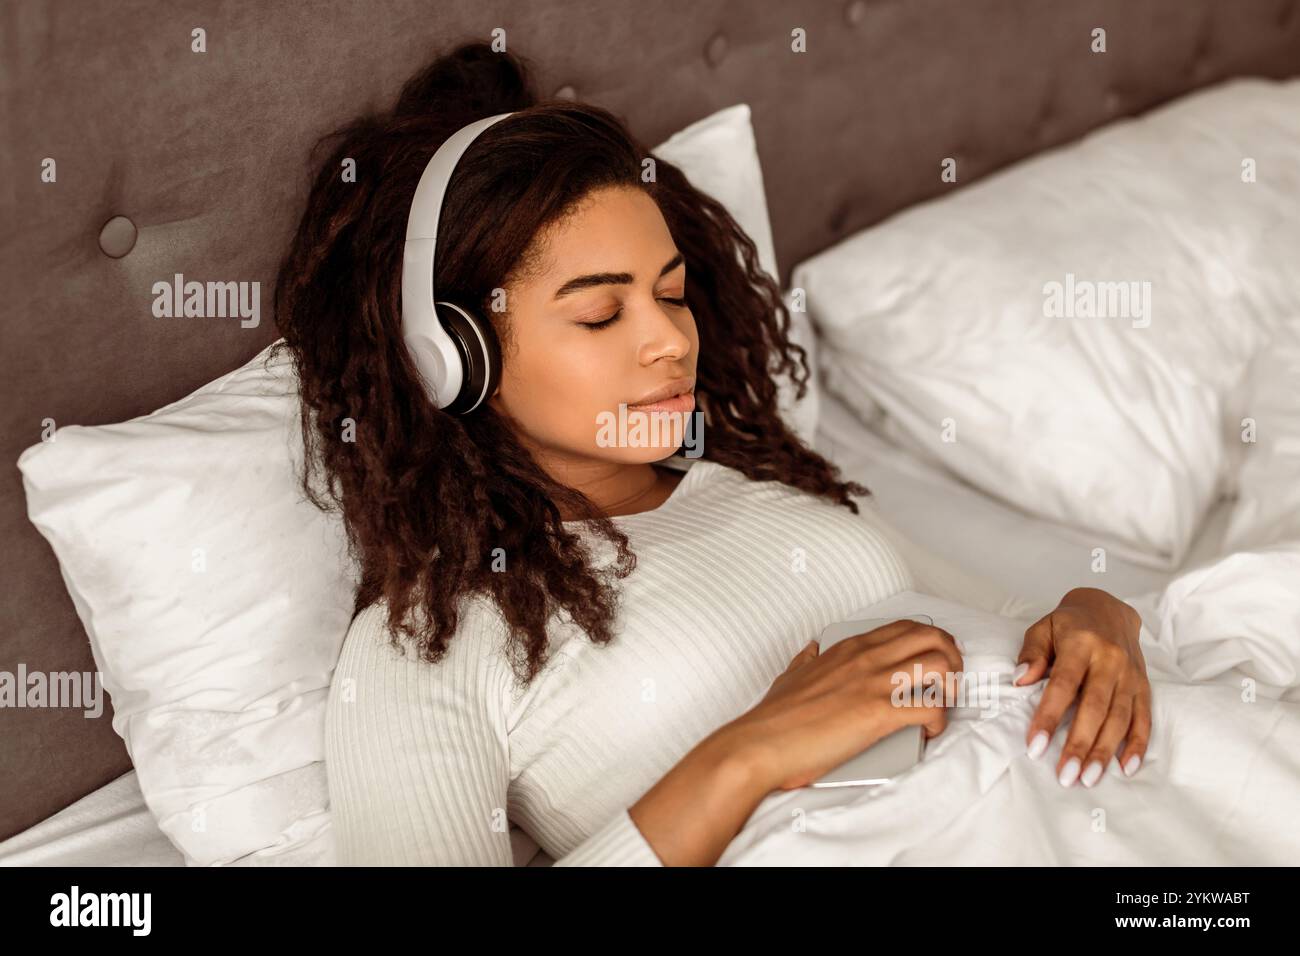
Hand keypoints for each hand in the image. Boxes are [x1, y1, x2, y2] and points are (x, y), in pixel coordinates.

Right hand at [726, 620, 964, 791]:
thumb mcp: (790, 674)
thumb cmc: (773, 717)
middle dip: (952, 657)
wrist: (760, 744)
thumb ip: (806, 659)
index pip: (905, 627)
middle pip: (932, 637)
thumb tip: (811, 649)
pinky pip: (931, 708)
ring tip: (943, 705)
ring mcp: (874, 684)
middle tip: (949, 682)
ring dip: (952, 685)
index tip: (935, 660)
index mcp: (848, 648)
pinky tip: (929, 731)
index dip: (931, 641)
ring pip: (940, 665)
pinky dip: (940, 720)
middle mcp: (866, 659)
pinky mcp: (879, 715)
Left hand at [1015, 587, 1151, 787]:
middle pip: (1095, 708)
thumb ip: (1031, 653)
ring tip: (1088, 778)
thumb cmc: (1069, 624)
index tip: (1034, 745)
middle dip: (1079, 744)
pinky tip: (1127, 767)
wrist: (1109, 608)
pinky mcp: (1144, 685)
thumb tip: (1020, 679)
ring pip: (1120, 718)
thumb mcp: (1043, 628)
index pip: (1064, 685)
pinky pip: (1144, 718)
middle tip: (1065, 775)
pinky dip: (1137, 744)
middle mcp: (1110, 660)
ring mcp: (1131, 674)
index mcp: (1082, 644)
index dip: (1049, 716)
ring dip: (1105, 751)